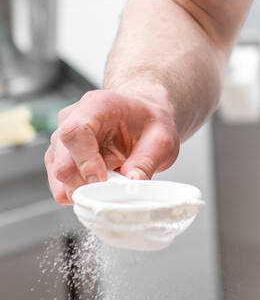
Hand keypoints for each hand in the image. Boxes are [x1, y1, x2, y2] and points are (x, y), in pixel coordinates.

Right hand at [44, 88, 179, 204]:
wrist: (142, 119)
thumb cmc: (148, 123)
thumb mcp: (161, 139)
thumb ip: (146, 161)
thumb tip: (131, 184)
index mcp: (96, 105)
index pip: (75, 132)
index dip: (85, 161)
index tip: (103, 181)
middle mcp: (71, 119)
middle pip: (61, 161)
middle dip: (85, 185)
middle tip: (112, 192)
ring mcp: (61, 140)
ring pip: (58, 177)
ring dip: (82, 191)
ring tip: (110, 185)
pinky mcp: (58, 160)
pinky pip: (60, 186)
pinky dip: (79, 194)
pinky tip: (100, 186)